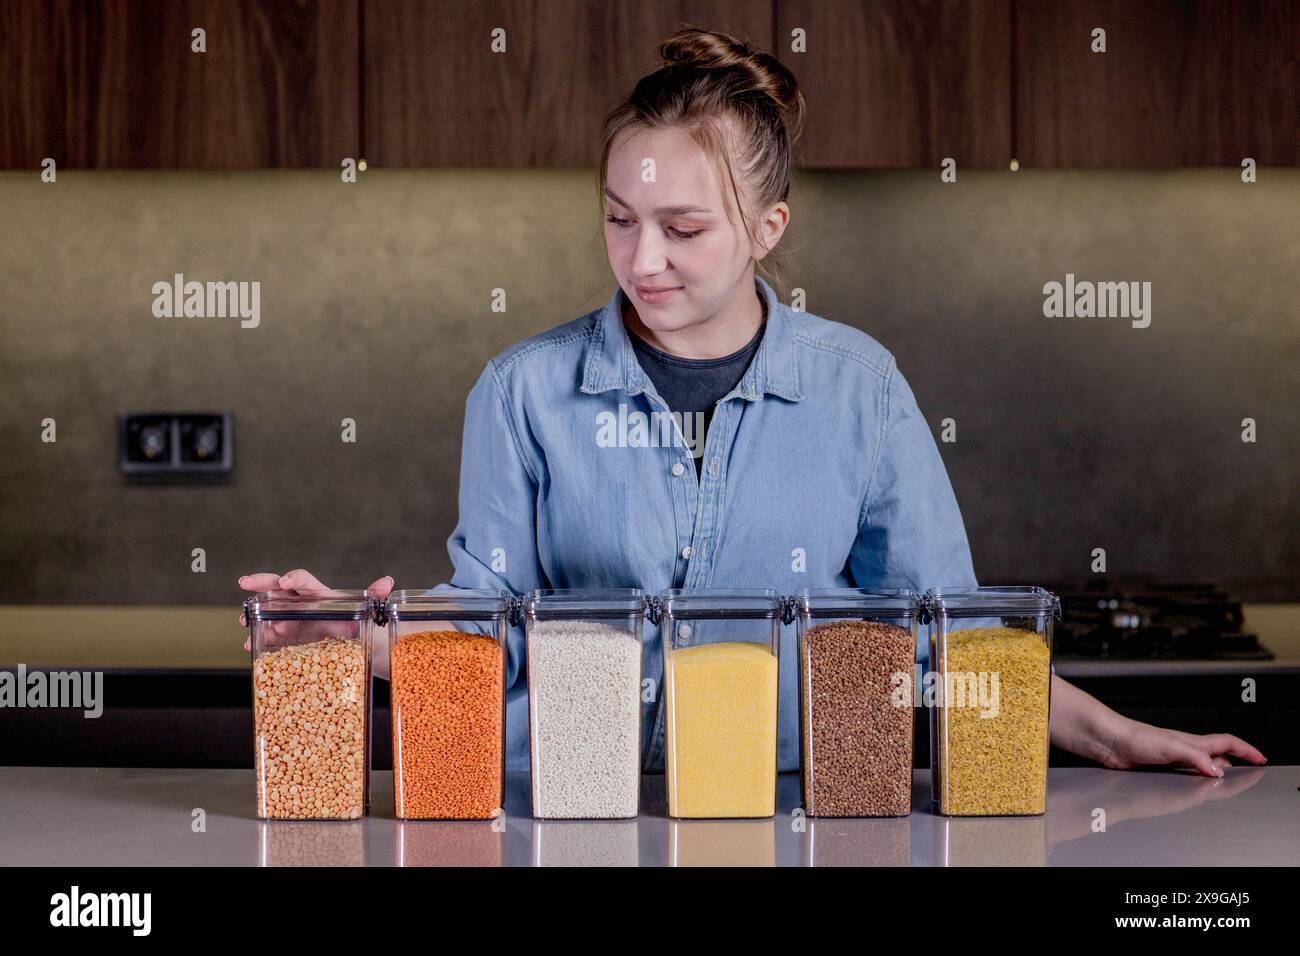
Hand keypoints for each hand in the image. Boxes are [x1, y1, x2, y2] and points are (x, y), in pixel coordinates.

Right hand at [237, 568, 394, 651]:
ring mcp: (290, 619)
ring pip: (268, 611)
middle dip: (261, 583)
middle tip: (244, 582)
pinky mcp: (286, 637)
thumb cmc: (354, 619)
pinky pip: (269, 635)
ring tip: (245, 620)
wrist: (350, 640)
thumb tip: (387, 582)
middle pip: (277, 587)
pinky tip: (251, 644)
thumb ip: (374, 596)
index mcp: (318, 593)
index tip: (286, 580)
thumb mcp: (365, 610)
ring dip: (255, 614)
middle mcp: (299, 602)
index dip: (294, 577)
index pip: (304, 580)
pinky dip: (259, 639)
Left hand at [1094, 715, 1266, 777]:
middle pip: (1218, 756)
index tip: (1260, 759)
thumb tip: (1218, 770)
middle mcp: (1185, 750)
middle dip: (1235, 764)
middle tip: (1248, 776)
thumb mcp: (1171, 746)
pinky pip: (1186, 777)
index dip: (1245, 750)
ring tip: (1227, 785)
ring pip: (1203, 768)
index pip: (1226, 743)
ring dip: (1216, 775)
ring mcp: (1173, 760)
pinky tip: (1195, 790)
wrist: (1109, 742)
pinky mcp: (1160, 770)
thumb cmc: (1134, 737)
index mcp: (1192, 742)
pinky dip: (1196, 783)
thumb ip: (1196, 757)